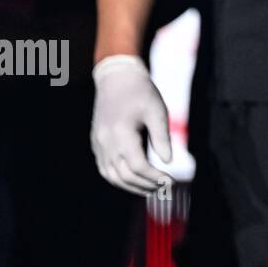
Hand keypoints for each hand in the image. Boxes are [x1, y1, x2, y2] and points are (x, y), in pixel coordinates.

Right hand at [90, 55, 173, 194]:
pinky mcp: (97, 142)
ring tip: (150, 189)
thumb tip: (168, 162)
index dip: (154, 177)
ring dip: (130, 186)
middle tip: (163, 188)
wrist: (117, 77)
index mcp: (121, 134)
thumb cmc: (141, 91)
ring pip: (111, 176)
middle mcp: (106, 142)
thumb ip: (161, 138)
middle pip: (124, 176)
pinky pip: (104, 168)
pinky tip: (133, 179)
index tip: (170, 181)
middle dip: (145, 185)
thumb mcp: (157, 111)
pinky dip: (118, 178)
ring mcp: (98, 144)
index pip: (138, 166)